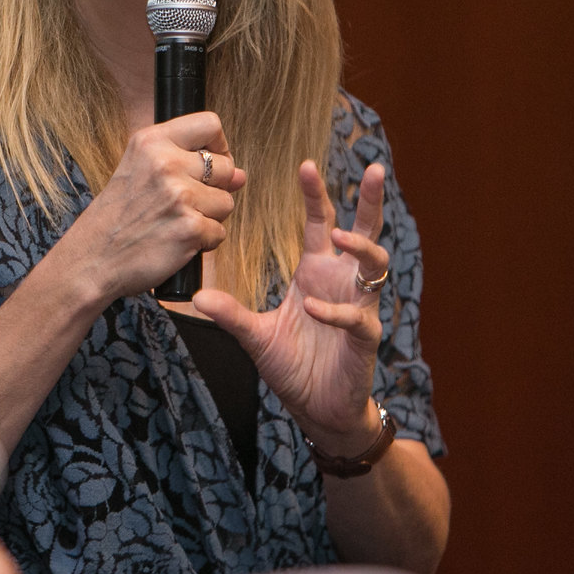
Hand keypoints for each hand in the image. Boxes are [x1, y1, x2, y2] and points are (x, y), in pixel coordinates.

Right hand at [49, 111, 245, 304]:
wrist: (93, 258)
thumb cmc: (118, 216)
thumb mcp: (139, 171)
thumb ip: (188, 164)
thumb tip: (241, 174)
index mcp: (151, 141)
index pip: (210, 124)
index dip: (218, 146)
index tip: (209, 165)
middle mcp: (165, 163)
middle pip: (226, 167)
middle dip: (214, 189)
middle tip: (183, 204)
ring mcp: (179, 196)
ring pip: (226, 203)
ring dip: (209, 218)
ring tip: (175, 223)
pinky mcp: (190, 228)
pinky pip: (219, 232)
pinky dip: (203, 242)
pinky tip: (176, 241)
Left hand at [193, 160, 391, 456]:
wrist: (317, 409)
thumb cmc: (293, 365)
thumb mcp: (255, 335)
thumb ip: (231, 313)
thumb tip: (197, 295)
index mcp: (317, 272)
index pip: (321, 223)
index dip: (316, 195)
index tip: (305, 164)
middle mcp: (342, 282)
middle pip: (364, 231)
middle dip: (371, 200)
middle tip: (374, 169)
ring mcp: (358, 307)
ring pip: (375, 266)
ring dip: (360, 248)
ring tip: (338, 235)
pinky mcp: (364, 338)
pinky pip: (357, 317)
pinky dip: (335, 311)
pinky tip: (312, 308)